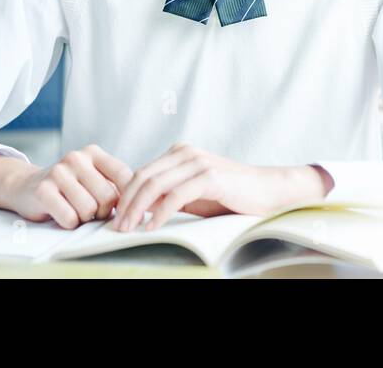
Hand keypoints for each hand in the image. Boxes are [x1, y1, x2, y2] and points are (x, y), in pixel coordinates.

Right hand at [0, 144, 133, 229]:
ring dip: (84, 218)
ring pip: (89, 209)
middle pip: (108, 197)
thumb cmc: (67, 187)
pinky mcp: (43, 190)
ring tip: (74, 210)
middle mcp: (76, 158)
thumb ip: (113, 184)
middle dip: (102, 212)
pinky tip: (61, 214)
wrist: (26, 186)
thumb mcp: (92, 177)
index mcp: (93, 153)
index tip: (121, 208)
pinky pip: (69, 218)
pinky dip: (69, 223)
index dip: (127, 197)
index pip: (124, 175)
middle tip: (91, 211)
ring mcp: (58, 172)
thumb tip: (142, 202)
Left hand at [113, 142, 329, 232]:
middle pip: (143, 177)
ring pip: (155, 185)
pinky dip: (159, 213)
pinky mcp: (210, 176)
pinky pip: (175, 196)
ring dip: (137, 209)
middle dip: (125, 203)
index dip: (124, 195)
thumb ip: (168, 195)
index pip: (141, 172)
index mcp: (179, 153)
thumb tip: (138, 208)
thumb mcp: (193, 194)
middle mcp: (185, 152)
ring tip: (128, 229)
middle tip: (116, 226)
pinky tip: (151, 227)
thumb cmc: (230, 195)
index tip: (114, 217)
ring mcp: (197, 162)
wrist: (267, 191)